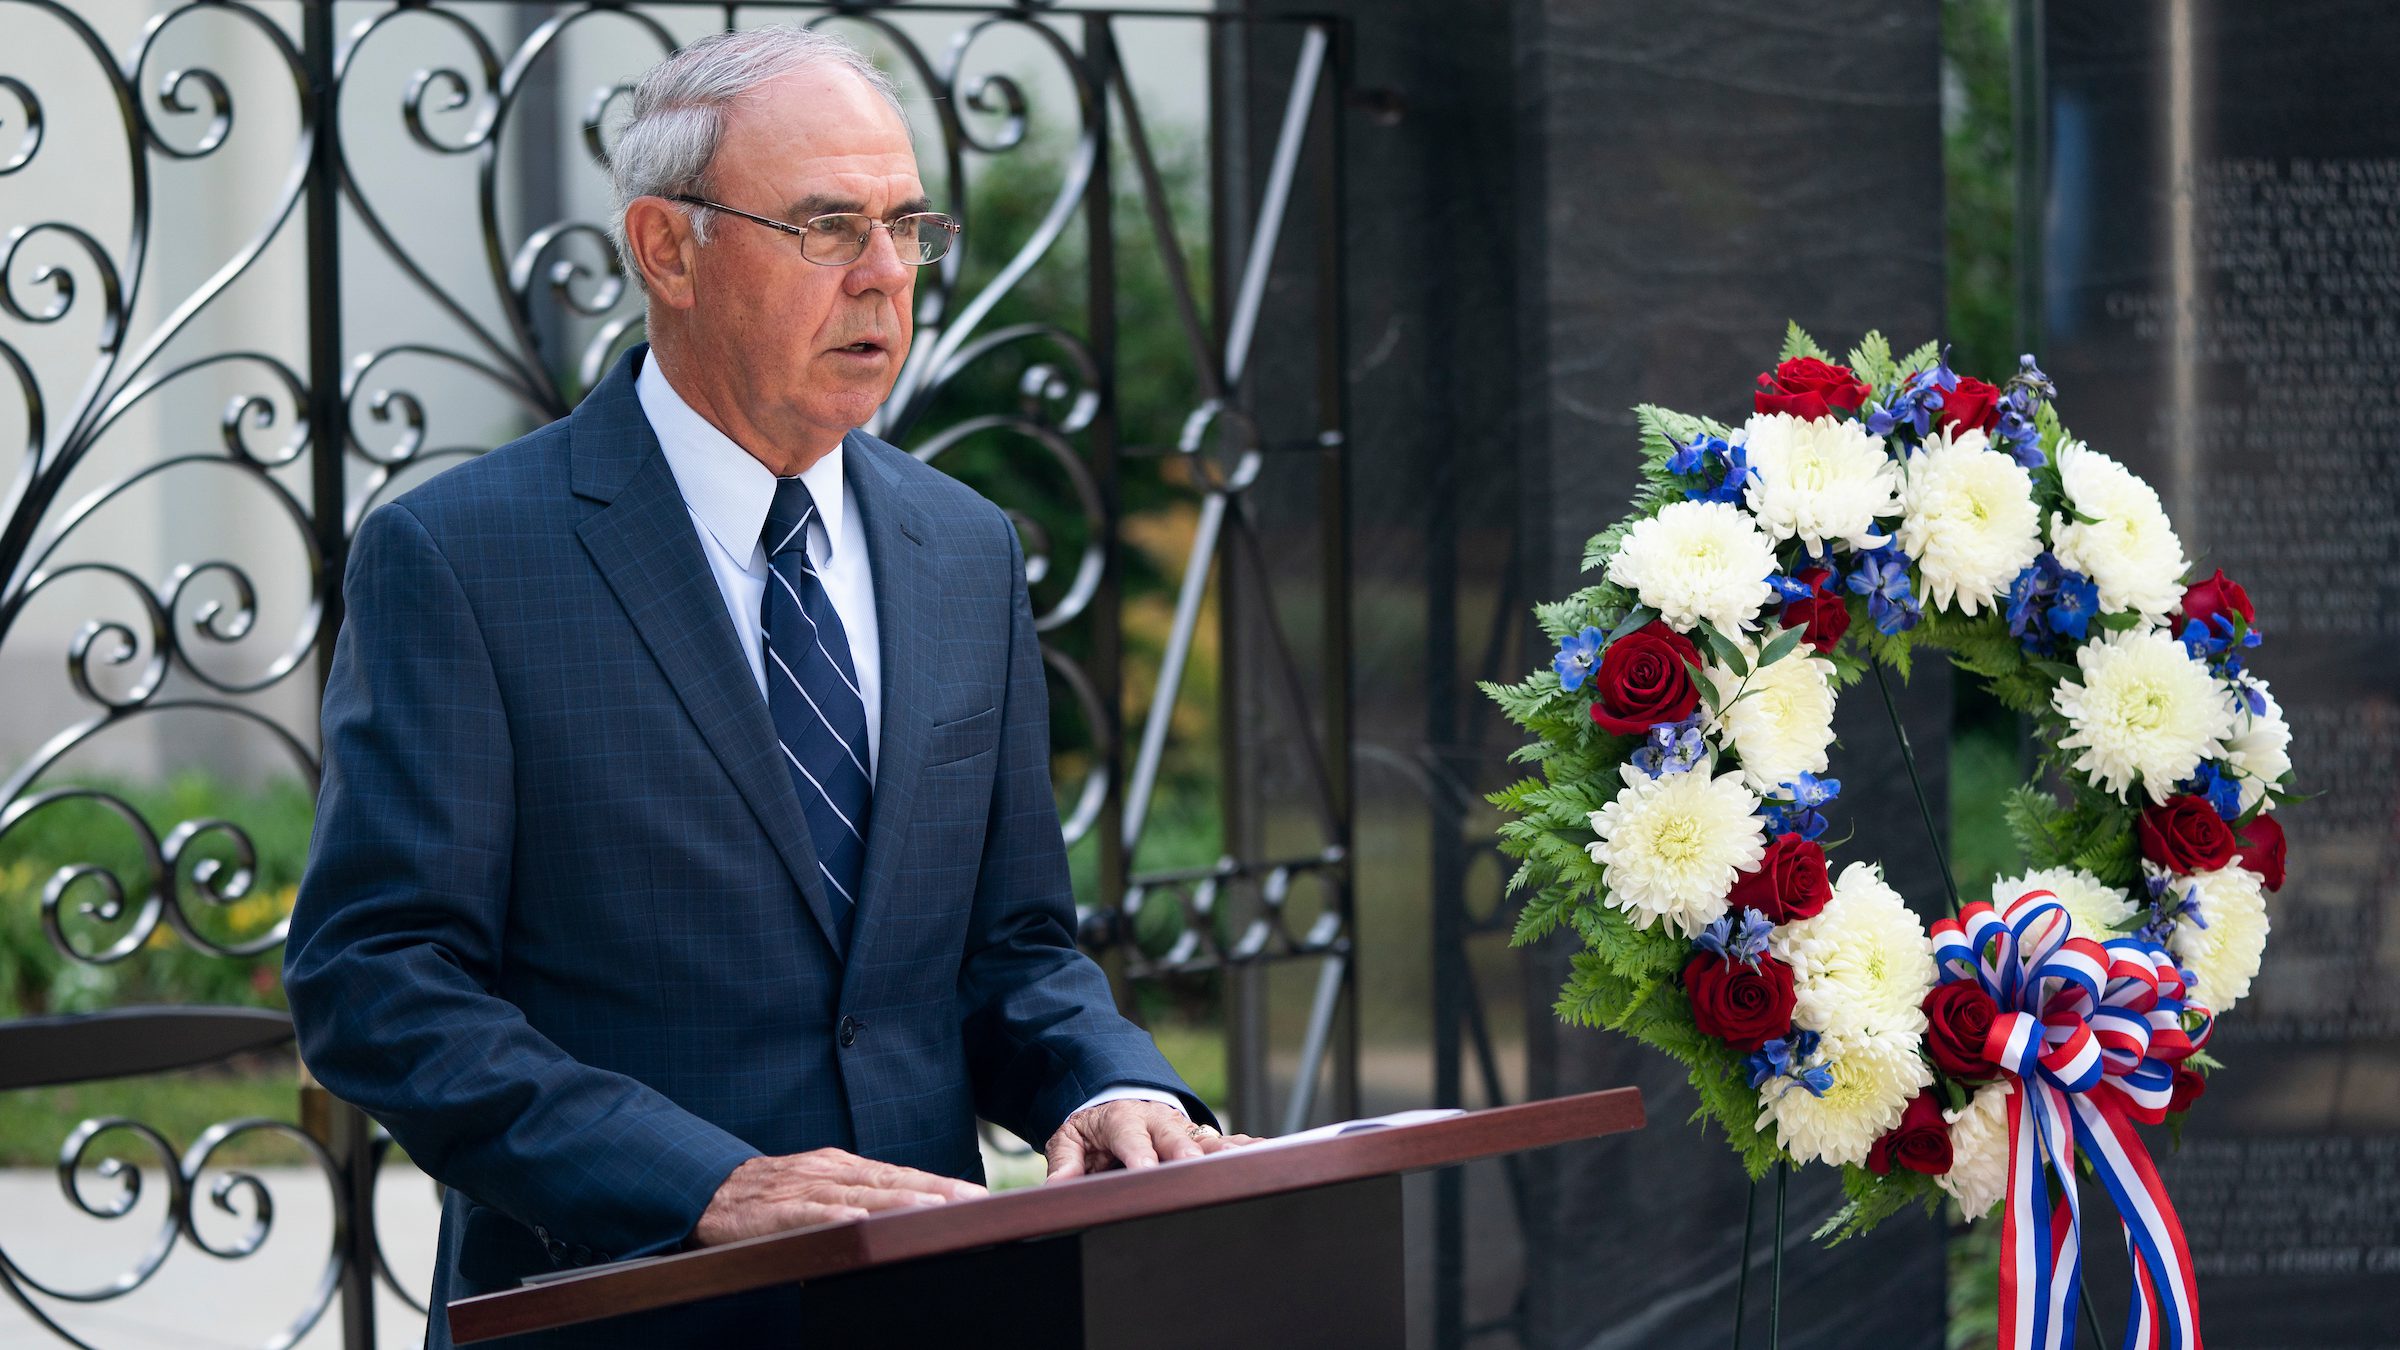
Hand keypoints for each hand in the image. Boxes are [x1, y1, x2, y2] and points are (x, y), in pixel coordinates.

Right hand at [692, 1150, 985, 1245]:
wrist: (709, 1188)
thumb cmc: (770, 1193)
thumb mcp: (818, 1187)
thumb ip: (855, 1198)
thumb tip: (903, 1215)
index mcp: (844, 1166)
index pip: (901, 1175)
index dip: (939, 1184)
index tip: (977, 1196)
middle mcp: (832, 1171)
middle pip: (892, 1181)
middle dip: (937, 1190)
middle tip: (975, 1201)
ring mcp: (807, 1187)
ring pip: (861, 1195)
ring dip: (901, 1202)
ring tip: (937, 1210)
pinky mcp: (779, 1209)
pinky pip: (811, 1214)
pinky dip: (837, 1217)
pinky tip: (860, 1224)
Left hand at [1042, 1101, 1259, 1180]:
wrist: (1112, 1095)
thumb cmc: (1091, 1125)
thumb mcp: (1068, 1137)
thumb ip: (1065, 1162)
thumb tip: (1057, 1187)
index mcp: (1122, 1118)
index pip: (1130, 1137)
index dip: (1139, 1155)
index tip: (1146, 1172)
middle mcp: (1157, 1120)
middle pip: (1174, 1138)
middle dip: (1186, 1155)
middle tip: (1195, 1173)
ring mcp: (1182, 1128)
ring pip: (1207, 1140)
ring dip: (1228, 1152)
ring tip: (1250, 1161)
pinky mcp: (1200, 1138)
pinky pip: (1228, 1143)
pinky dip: (1249, 1150)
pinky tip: (1273, 1155)